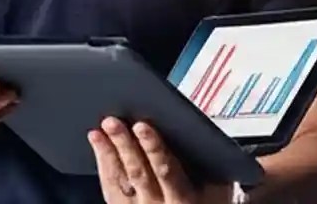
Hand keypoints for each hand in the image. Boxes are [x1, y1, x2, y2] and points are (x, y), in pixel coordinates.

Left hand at [89, 118, 232, 203]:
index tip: (142, 126)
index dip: (153, 147)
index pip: (166, 169)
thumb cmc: (208, 203)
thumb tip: (196, 130)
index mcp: (183, 198)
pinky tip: (99, 147)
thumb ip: (208, 164)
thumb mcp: (217, 188)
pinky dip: (104, 166)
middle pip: (138, 172)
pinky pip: (111, 190)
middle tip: (113, 121)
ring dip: (107, 154)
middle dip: (124, 145)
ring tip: (98, 131)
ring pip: (119, 181)